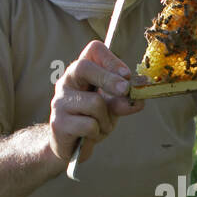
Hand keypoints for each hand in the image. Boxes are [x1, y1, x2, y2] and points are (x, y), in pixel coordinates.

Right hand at [49, 39, 142, 163]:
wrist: (71, 146)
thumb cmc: (91, 119)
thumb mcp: (111, 107)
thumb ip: (123, 101)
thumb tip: (138, 99)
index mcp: (81, 71)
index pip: (93, 50)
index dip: (111, 59)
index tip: (127, 74)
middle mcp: (66, 82)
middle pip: (84, 67)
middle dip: (109, 79)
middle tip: (125, 90)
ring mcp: (60, 101)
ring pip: (94, 103)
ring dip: (106, 119)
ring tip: (101, 127)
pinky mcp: (58, 123)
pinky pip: (89, 125)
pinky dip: (97, 132)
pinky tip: (90, 136)